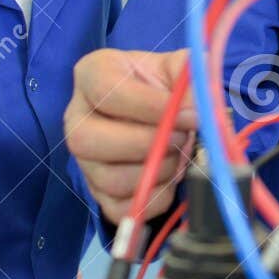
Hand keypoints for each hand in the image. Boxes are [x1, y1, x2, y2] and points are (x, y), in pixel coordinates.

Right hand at [64, 48, 197, 224]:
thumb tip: (201, 110)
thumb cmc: (166, 86)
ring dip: (156, 171)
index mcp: (92, 75)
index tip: (190, 114)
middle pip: (88, 140)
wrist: (165, 113)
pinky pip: (120, 209)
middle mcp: (77, 118)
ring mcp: (84, 160)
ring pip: (109, 179)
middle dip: (146, 143)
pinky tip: (171, 178)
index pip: (105, 91)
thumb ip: (193, 78)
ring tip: (179, 154)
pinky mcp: (99, 192)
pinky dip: (154, 198)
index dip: (150, 106)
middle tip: (182, 137)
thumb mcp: (181, 69)